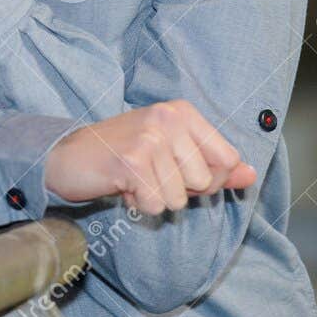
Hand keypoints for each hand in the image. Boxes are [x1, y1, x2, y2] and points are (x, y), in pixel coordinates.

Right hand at [46, 101, 257, 215]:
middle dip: (178, 190)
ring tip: (133, 177)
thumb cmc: (121, 155)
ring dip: (155, 197)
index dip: (207, 178)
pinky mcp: (131, 161)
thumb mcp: (171, 154)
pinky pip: (155, 204)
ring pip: (179, 198)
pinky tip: (121, 184)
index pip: (227, 160)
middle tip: (148, 173)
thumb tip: (251, 175)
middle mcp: (168, 118)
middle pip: (204, 182)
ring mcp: (149, 138)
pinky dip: (138, 204)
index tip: (175, 169)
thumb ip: (214, 164)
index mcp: (182, 112)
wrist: (66, 157)